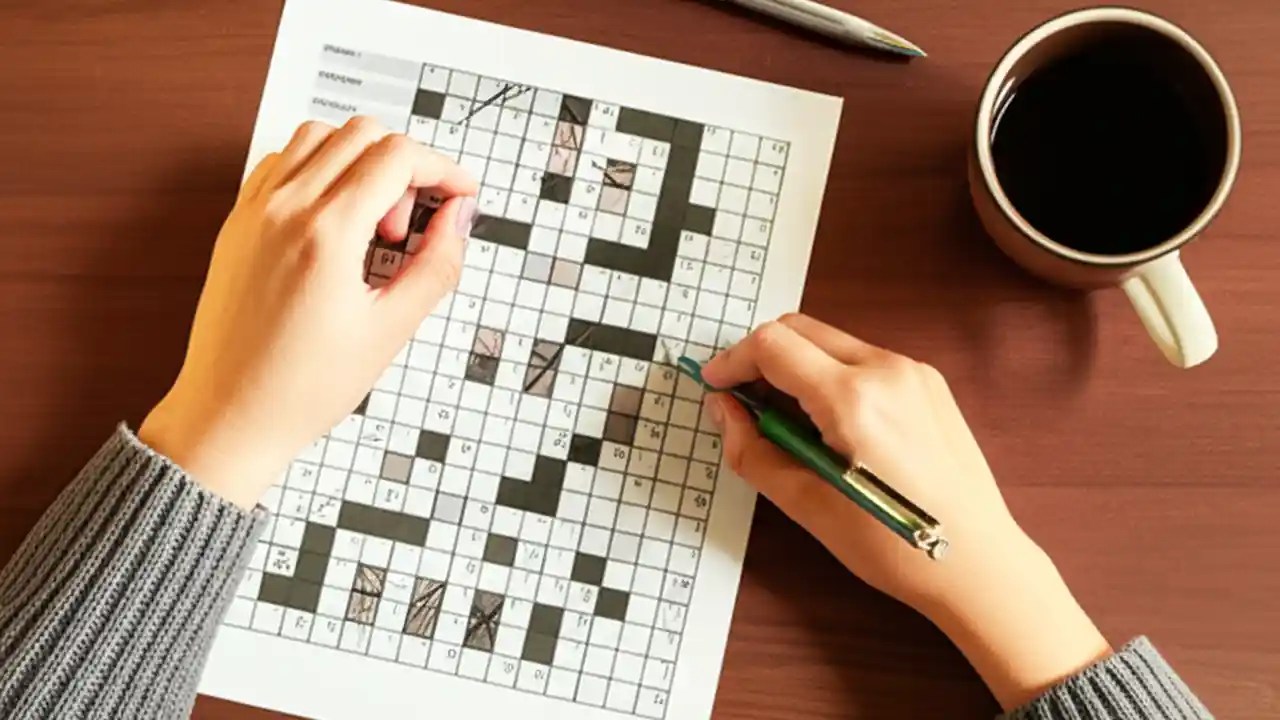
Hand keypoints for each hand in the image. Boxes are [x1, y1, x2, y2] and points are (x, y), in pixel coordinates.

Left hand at [140, 117, 477, 508]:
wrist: (228, 418)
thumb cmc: (301, 389)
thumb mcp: (390, 331)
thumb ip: (436, 265)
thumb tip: (458, 218)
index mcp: (326, 234)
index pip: (398, 157)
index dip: (444, 169)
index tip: (460, 195)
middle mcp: (284, 209)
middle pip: (362, 133)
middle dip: (405, 165)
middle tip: (412, 225)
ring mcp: (254, 211)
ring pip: (320, 135)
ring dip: (361, 161)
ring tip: (372, 224)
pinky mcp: (237, 223)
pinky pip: (283, 162)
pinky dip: (320, 170)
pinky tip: (335, 221)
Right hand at [702, 313, 1110, 709]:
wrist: (977, 562)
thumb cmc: (893, 545)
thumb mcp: (806, 504)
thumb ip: (752, 450)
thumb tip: (723, 410)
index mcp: (852, 398)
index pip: (771, 345)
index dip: (731, 361)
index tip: (715, 386)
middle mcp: (885, 369)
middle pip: (798, 328)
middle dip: (760, 357)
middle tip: (744, 403)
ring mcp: (913, 371)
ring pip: (831, 341)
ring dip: (797, 365)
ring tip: (789, 423)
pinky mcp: (929, 383)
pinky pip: (863, 359)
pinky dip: (832, 375)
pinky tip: (831, 425)